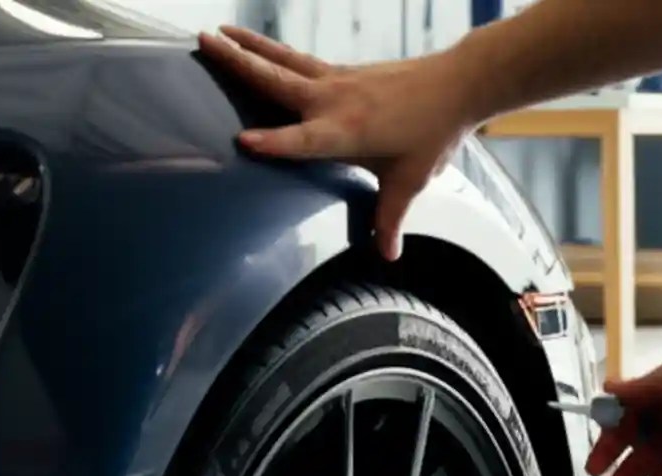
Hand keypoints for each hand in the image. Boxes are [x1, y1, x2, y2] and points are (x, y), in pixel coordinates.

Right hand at [198, 27, 480, 260]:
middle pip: (278, 80)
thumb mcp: (410, 183)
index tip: (242, 139)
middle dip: (239, 64)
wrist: (457, 85)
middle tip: (204, 45)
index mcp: (348, 132)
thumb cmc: (432, 134)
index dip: (275, 142)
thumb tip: (387, 255)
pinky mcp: (341, 72)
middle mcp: (335, 101)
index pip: (304, 140)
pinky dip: (272, 52)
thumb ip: (390, 219)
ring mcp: (336, 80)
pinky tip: (253, 44)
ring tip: (214, 34)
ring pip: (283, 61)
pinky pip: (298, 60)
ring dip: (248, 47)